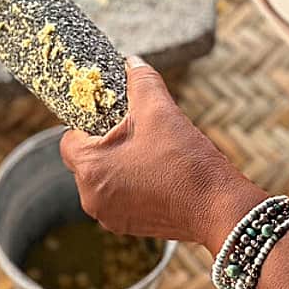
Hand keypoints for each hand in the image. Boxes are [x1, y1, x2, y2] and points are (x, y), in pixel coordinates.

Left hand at [60, 58, 266, 248]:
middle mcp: (92, 198)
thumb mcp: (159, 108)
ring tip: (150, 151)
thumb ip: (140, 79)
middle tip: (136, 131)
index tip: (113, 116)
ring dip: (119, 163)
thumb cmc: (185, 159)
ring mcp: (110, 216)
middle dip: (106, 143)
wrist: (218, 205)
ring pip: (103, 178)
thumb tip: (132, 61)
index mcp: (90, 169)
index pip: (69, 138)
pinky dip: (132, 182)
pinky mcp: (128, 227)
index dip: (89, 122)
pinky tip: (157, 172)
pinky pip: (119, 195)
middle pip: (86, 159)